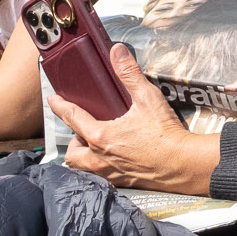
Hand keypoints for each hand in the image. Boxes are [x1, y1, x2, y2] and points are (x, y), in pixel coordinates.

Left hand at [53, 46, 215, 191]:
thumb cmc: (165, 134)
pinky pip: (100, 176)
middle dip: (72, 140)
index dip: (60, 106)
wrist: (183, 165)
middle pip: (72, 152)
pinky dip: (99, 167)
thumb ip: (130, 74)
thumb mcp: (147, 98)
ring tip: (94, 145)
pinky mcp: (122, 182)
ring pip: (83, 167)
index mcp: (100, 136)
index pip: (72, 118)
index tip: (53, 100)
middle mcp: (99, 158)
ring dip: (83, 156)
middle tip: (81, 129)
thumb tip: (117, 52)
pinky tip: (113, 158)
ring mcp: (110, 173)